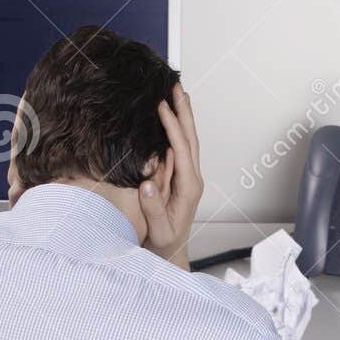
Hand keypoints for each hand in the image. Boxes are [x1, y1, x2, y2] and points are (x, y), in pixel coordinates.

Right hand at [141, 83, 202, 268]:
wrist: (170, 253)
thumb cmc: (164, 243)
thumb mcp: (159, 231)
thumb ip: (153, 209)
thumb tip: (148, 182)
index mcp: (189, 188)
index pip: (182, 150)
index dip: (173, 127)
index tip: (163, 107)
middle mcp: (191, 179)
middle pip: (189, 138)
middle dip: (184, 111)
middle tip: (176, 86)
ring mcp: (186, 177)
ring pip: (186, 140)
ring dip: (181, 116)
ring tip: (174, 93)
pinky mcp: (178, 178)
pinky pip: (177, 149)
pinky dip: (174, 129)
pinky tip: (168, 118)